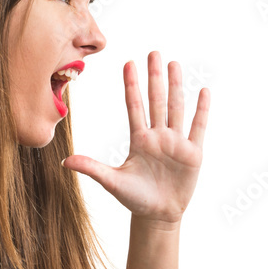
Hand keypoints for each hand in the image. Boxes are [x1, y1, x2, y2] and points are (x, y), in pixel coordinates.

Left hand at [61, 51, 209, 224]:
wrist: (157, 215)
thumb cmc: (135, 198)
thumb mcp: (111, 182)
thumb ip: (91, 168)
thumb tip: (64, 161)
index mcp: (139, 140)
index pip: (134, 106)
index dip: (132, 85)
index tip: (129, 62)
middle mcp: (158, 136)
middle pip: (156, 100)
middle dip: (155, 77)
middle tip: (154, 52)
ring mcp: (176, 142)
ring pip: (176, 108)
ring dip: (176, 86)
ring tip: (174, 64)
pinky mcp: (192, 153)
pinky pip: (198, 127)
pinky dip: (201, 110)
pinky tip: (203, 91)